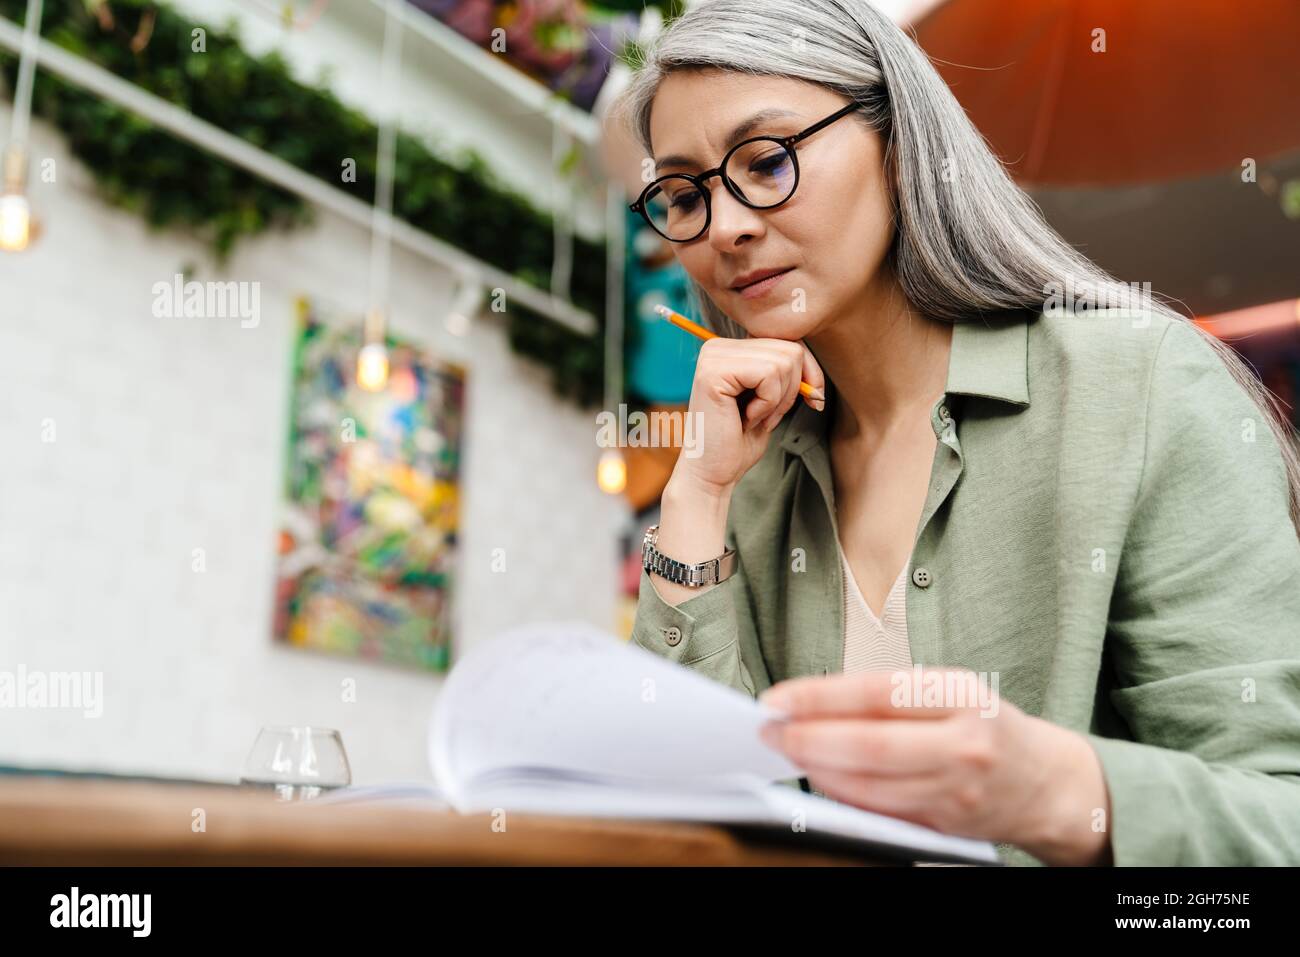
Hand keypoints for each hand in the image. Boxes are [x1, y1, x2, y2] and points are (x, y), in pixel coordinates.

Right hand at [673, 336, 825, 496]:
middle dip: (792, 389)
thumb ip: (786, 374)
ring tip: (754, 418)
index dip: (809, 372)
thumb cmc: (738, 443)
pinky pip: (768, 374)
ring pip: (783, 361)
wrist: (711, 475)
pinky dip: (768, 403)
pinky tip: (746, 418)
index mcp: (731, 349)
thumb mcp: (771, 400)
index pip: (788, 341)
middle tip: (767, 416)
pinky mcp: (713, 372)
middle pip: (790, 348)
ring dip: (778, 399)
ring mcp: (714, 356)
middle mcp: (719, 346)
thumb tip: (813, 365)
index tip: (812, 401)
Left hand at [757, 668, 1112, 865]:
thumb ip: (889, 694)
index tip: (778, 699)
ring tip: (787, 750)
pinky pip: (879, 811)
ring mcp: (955, 791)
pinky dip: (841, 795)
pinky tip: (820, 777)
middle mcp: (963, 745)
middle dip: (808, 738)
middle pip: (869, 746)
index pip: (876, 694)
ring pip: (869, 785)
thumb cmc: (985, 724)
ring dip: (817, 769)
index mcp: (962, 697)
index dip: (819, 697)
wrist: (1043, 782)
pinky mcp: (944, 825)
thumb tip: (813, 700)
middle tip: (771, 730)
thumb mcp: (951, 689)